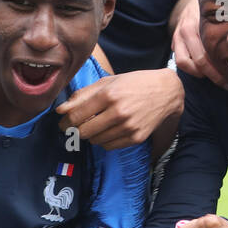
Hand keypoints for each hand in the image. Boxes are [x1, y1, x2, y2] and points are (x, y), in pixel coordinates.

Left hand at [57, 69, 183, 149]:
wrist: (167, 92)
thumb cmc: (135, 83)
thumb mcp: (108, 82)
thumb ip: (83, 95)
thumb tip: (61, 110)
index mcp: (109, 95)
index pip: (76, 115)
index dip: (65, 121)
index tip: (63, 123)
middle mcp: (119, 112)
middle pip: (83, 131)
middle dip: (76, 129)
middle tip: (78, 125)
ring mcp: (128, 127)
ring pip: (95, 140)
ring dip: (91, 135)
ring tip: (97, 125)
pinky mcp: (136, 137)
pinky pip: (109, 146)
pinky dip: (104, 140)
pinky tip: (109, 130)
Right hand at [172, 0, 226, 87]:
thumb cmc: (216, 10)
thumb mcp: (223, 15)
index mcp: (199, 24)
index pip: (207, 54)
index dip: (220, 69)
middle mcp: (186, 30)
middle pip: (199, 61)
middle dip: (214, 75)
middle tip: (227, 83)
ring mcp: (178, 36)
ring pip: (185, 64)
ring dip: (201, 74)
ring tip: (217, 78)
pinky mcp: (174, 41)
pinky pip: (181, 60)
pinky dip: (193, 69)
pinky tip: (206, 72)